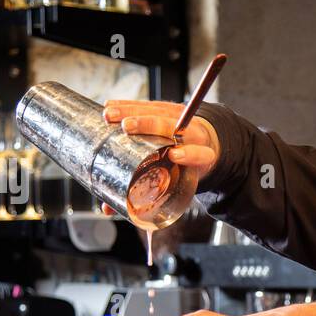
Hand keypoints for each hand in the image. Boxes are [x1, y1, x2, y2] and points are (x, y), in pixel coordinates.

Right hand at [100, 99, 221, 215]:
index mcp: (203, 157)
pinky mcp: (168, 109)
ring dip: (131, 112)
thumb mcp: (179, 185)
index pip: (201, 155)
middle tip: (127, 127)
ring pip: (156, 112)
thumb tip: (109, 209)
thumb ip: (149, 198)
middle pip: (171, 126)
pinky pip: (148, 105)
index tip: (175, 155)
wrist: (205, 144)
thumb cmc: (186, 171)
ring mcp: (180, 119)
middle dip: (149, 125)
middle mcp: (193, 135)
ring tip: (109, 116)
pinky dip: (127, 106)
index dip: (190, 155)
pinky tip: (110, 106)